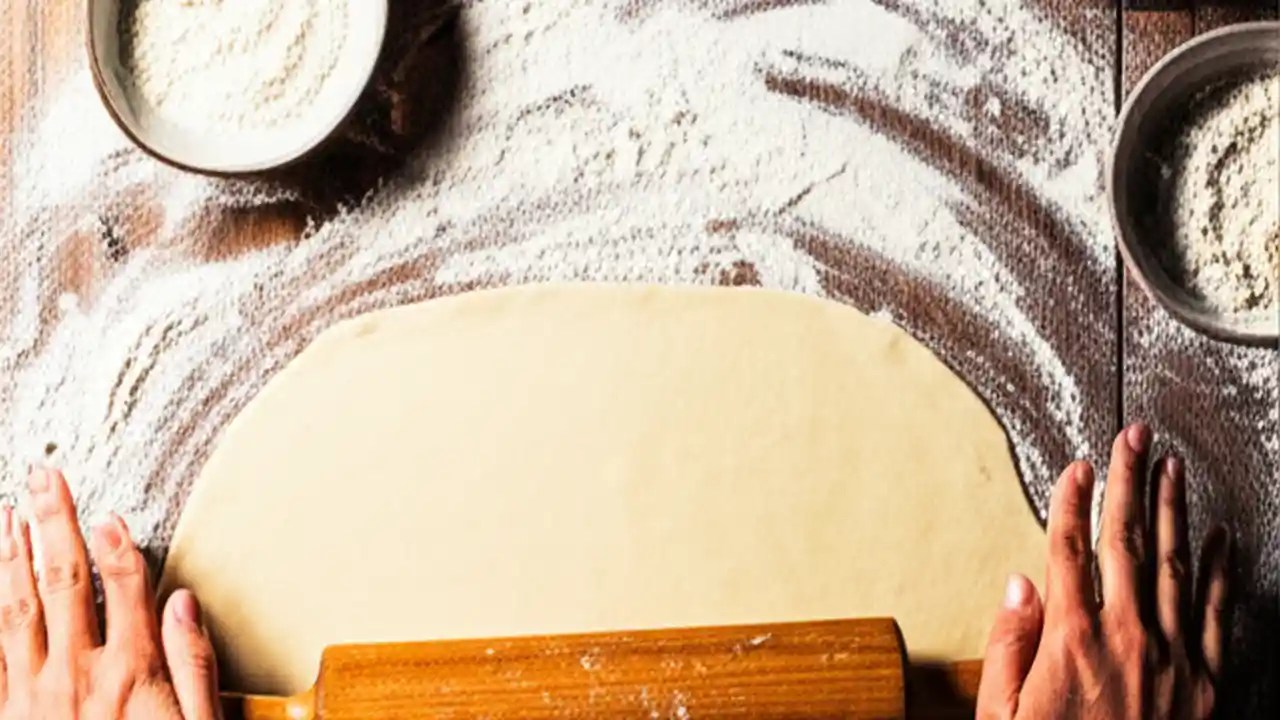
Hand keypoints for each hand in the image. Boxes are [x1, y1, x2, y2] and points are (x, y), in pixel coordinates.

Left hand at [0, 467, 220, 718]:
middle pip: (63, 581)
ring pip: (17, 610)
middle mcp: (77, 674)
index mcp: (132, 672)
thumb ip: (194, 665)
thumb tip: (183, 604)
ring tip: (10, 515)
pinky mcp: (5, 715)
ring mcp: (33, 695)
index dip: (117, 546)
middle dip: (53, 522)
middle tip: (45, 479)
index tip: (107, 515)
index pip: (124, 587)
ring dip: (13, 556)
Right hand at [976, 424, 1230, 718]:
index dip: (1070, 502)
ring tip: (1170, 467)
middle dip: (1129, 481)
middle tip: (1133, 437)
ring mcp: (1173, 658)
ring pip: (1175, 564)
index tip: (1075, 470)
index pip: (1068, 550)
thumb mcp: (1002, 715)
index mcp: (1071, 642)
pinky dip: (1219, 569)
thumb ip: (1009, 647)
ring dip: (1173, 509)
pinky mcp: (1206, 682)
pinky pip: (1217, 611)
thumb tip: (1018, 586)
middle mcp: (1127, 639)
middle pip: (1126, 541)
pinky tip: (1220, 537)